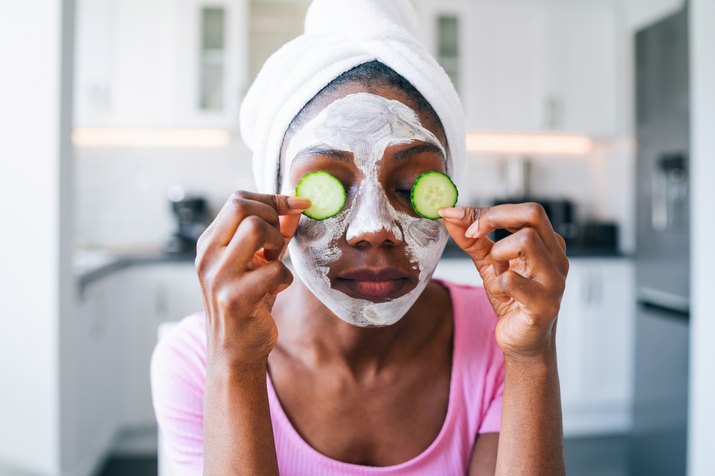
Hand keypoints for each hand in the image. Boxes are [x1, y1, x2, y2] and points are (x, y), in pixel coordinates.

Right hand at [195, 191, 310, 368]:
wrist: (234, 351)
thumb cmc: (248, 302)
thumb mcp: (257, 262)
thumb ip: (273, 232)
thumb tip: (296, 204)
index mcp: (209, 243)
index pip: (238, 200)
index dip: (271, 199)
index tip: (295, 206)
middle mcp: (207, 256)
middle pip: (242, 206)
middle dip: (272, 216)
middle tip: (278, 242)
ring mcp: (218, 277)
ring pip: (255, 229)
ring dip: (277, 243)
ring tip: (274, 263)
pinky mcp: (235, 298)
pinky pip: (274, 270)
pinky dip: (284, 278)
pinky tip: (276, 291)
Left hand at [438, 203, 568, 359]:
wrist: (522, 342)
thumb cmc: (511, 299)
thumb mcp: (489, 263)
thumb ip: (472, 238)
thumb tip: (450, 214)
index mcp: (548, 243)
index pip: (525, 210)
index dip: (489, 211)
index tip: (460, 219)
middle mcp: (557, 257)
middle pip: (533, 213)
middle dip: (494, 218)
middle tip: (473, 234)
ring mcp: (554, 281)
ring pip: (526, 241)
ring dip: (498, 253)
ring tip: (496, 272)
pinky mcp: (544, 305)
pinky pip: (512, 280)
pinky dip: (496, 285)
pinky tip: (501, 295)